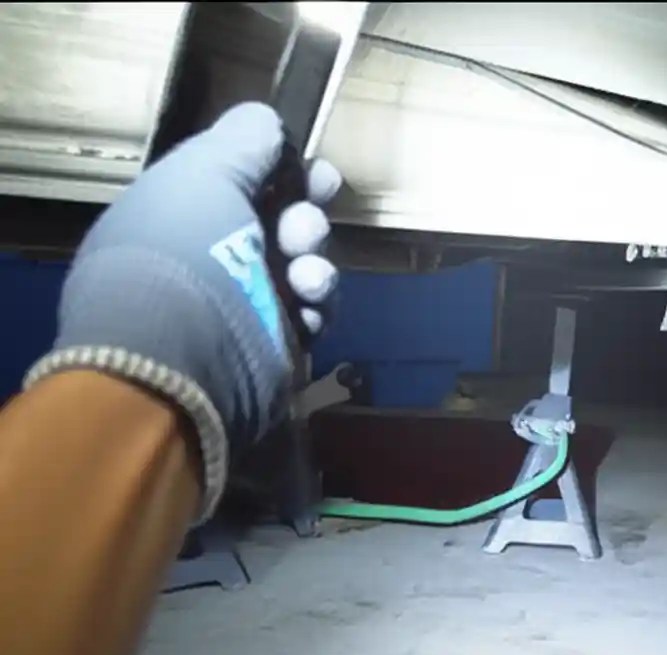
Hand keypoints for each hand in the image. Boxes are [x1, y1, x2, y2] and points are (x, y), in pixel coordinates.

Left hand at [25, 102, 342, 521]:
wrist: (188, 355)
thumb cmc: (186, 254)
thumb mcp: (204, 173)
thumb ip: (242, 140)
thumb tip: (268, 122)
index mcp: (183, 214)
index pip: (245, 182)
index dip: (287, 172)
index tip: (318, 172)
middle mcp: (213, 258)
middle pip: (284, 222)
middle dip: (305, 219)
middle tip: (302, 229)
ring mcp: (244, 304)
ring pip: (307, 267)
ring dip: (315, 265)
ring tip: (304, 277)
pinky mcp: (274, 344)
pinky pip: (314, 312)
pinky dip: (316, 307)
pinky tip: (305, 309)